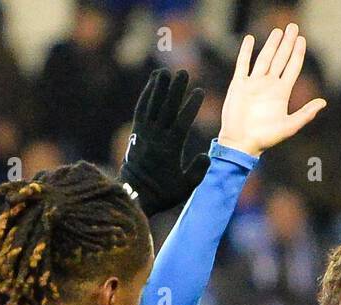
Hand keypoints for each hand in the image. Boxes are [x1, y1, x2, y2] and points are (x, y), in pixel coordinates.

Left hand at [120, 68, 209, 216]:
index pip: (181, 123)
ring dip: (159, 88)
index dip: (191, 107)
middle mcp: (156, 138)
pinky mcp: (136, 133)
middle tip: (184, 72)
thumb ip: (197, 171)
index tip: (199, 92)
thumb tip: (206, 157)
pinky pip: (141, 110)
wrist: (134, 196)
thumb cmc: (163, 193)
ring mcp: (144, 134)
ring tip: (165, 71)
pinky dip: (146, 96)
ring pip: (152, 106)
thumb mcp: (185, 187)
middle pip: (166, 109)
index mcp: (170, 149)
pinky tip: (151, 84)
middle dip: (176, 90)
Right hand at [218, 23, 325, 156]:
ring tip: (278, 31)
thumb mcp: (289, 126)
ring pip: (264, 58)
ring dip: (271, 44)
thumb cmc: (265, 138)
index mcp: (281, 93)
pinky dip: (245, 52)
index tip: (302, 39)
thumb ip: (305, 114)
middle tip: (293, 27)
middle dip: (287, 43)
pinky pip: (243, 64)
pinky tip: (250, 40)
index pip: (292, 67)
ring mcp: (254, 83)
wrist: (241, 143)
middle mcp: (269, 85)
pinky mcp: (239, 85)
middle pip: (280, 59)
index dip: (298, 53)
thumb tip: (323, 102)